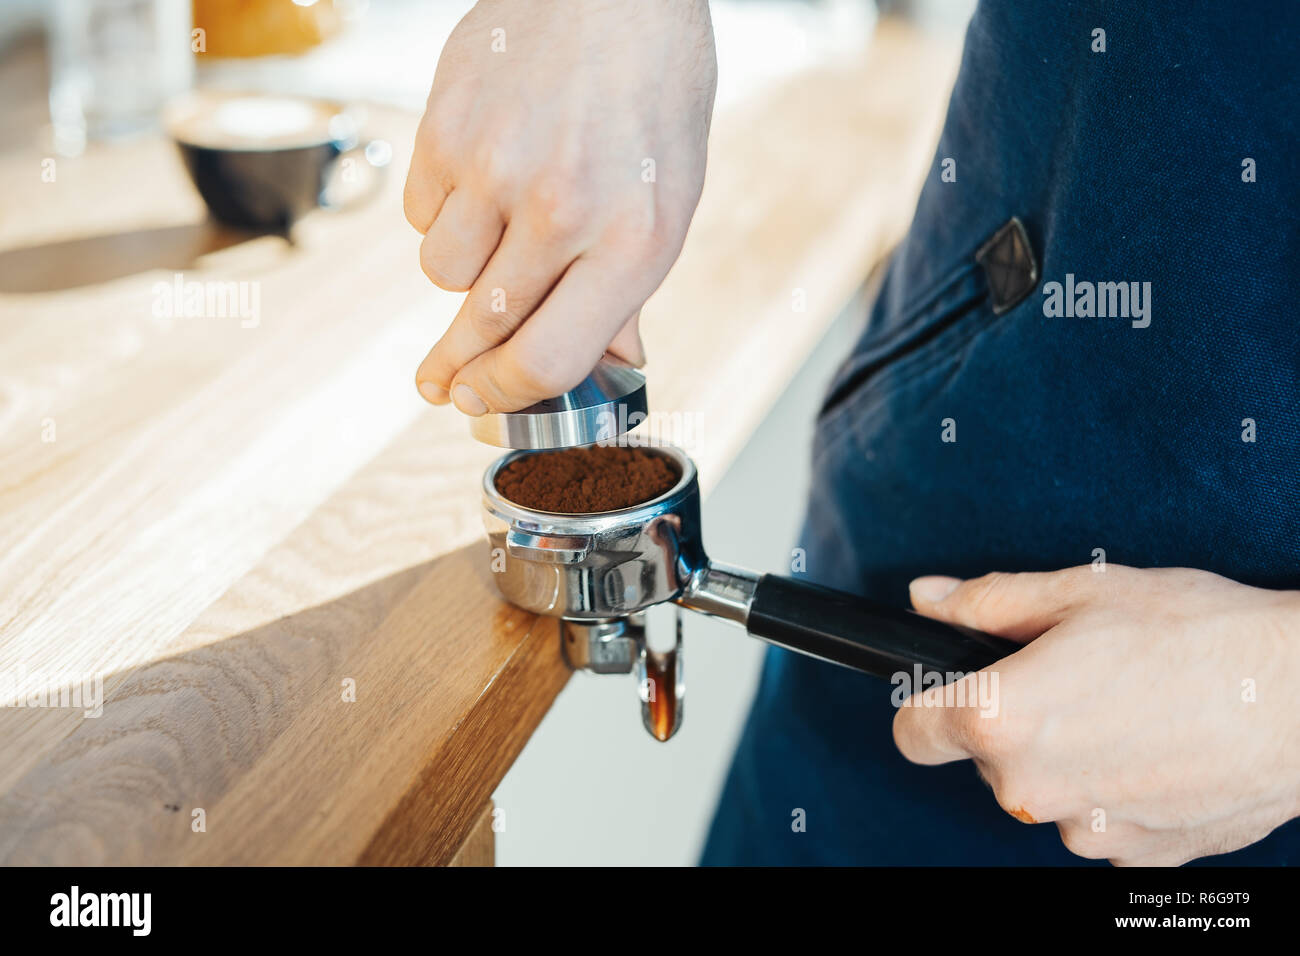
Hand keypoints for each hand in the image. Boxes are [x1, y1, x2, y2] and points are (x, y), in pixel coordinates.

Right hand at [404, 0, 716, 413]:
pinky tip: (479, 176)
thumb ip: (630, 288)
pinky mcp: (444, 129)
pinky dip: (440, 212)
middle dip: (459, 363)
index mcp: (634, 240)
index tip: (480, 402)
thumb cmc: (651, 94)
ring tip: (495, 228)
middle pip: (483, 326)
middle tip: (441, 383)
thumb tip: (612, 363)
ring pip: (440, 273)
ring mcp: (495, 168)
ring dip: (460, 271)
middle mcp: (562, 211)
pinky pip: (418, 214)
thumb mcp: (670, 197)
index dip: (506, 394)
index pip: (549, 359)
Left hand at [893, 565, 1299, 864]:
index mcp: (1001, 718)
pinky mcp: (1136, 855)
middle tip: (1078, 677)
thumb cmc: (1198, 635)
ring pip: (1044, 789)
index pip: (913, 732)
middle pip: (986, 757)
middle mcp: (1031, 788)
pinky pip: (1097, 818)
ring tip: (1130, 709)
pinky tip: (1159, 749)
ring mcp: (1083, 830)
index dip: (927, 704)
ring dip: (1068, 756)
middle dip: (1015, 719)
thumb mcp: (1080, 592)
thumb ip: (988, 602)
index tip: (950, 690)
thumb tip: (929, 600)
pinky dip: (1114, 789)